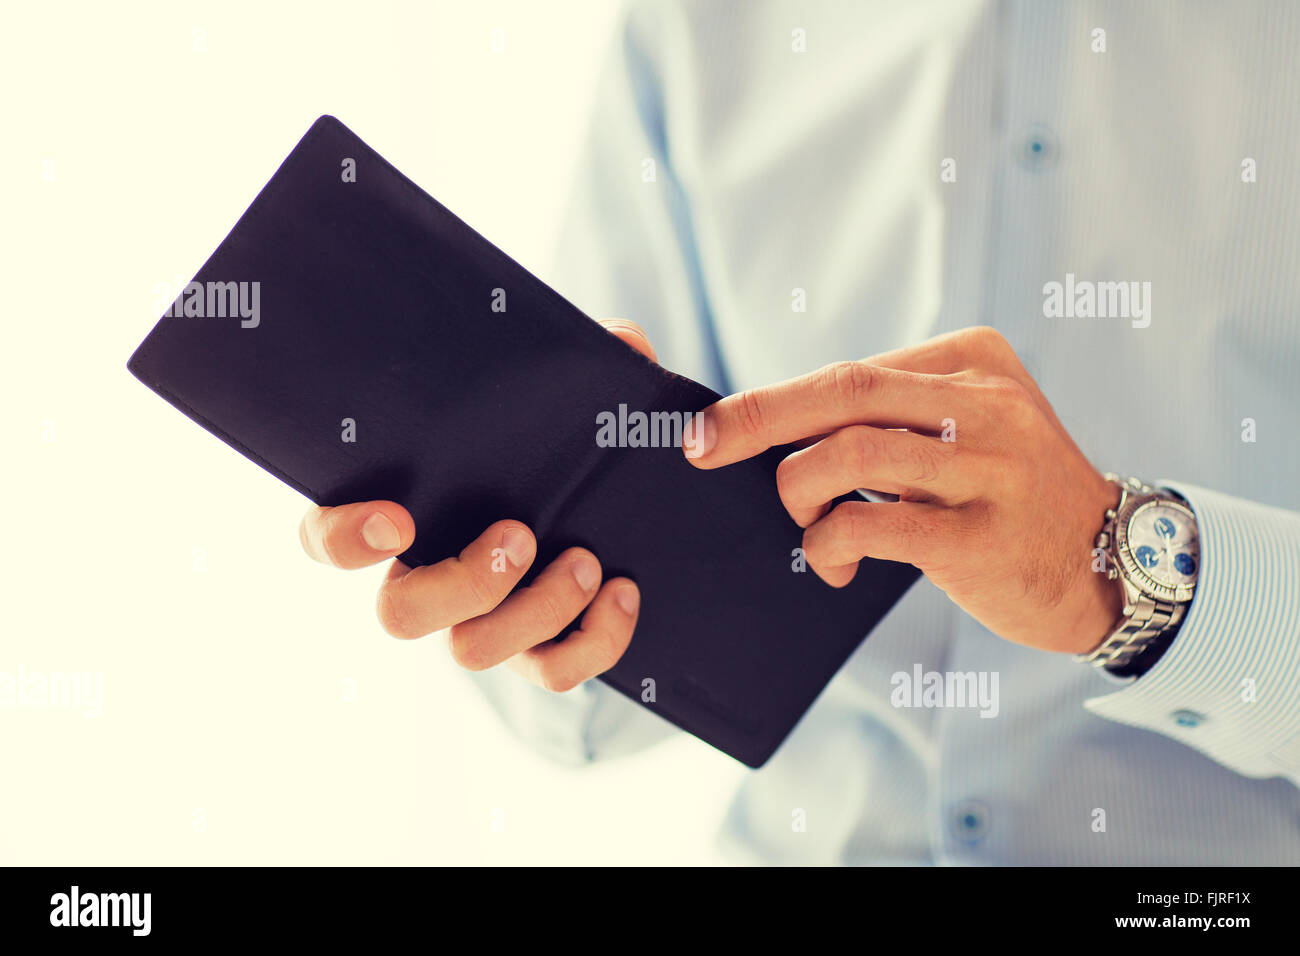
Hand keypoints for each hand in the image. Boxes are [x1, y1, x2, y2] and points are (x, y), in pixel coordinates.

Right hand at [298, 318, 656, 689]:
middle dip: (462, 582)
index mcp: (407, 513)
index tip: (395, 517)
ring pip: (474, 652)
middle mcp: (431, 577)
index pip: (328, 538)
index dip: (343, 539)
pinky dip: (592, 641)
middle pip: (400, 615)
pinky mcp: (539, 650)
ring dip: (535, 609)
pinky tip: (622, 590)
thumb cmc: (568, 440)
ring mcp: (483, 621)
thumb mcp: (575, 391)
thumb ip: (589, 354)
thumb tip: (618, 343)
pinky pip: (551, 673)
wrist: (619, 503)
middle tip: (520, 534)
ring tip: (586, 560)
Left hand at [685, 326, 1121, 654]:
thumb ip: (892, 416)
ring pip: (853, 454)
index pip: (851, 371)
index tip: (714, 424)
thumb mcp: (968, 425)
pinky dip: (831, 543)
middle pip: (844, 392)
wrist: (1110, 561)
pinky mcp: (985, 536)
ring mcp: (992, 467)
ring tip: (803, 525)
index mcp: (972, 360)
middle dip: (757, 419)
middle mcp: (986, 403)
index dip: (773, 401)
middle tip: (702, 447)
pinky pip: (876, 526)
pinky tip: (833, 564)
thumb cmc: (1011, 494)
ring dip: (800, 492)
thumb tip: (775, 427)